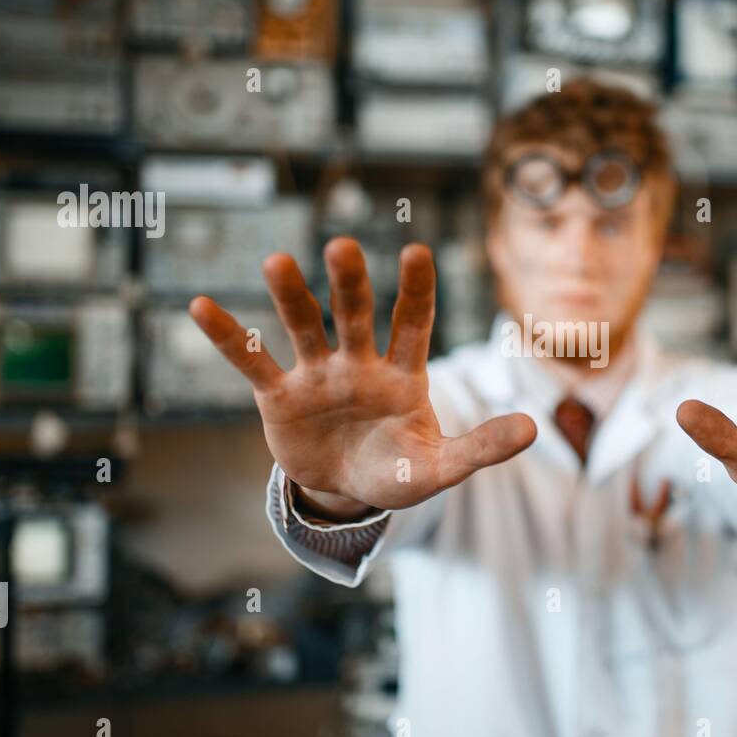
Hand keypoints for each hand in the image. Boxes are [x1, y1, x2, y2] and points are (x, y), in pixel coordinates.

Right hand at [189, 239, 536, 515]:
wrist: (347, 489)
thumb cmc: (398, 470)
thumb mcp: (440, 467)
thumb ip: (482, 448)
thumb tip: (535, 430)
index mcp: (403, 374)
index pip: (413, 323)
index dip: (414, 290)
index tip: (417, 252)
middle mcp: (359, 362)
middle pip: (355, 315)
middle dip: (349, 283)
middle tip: (342, 246)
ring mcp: (317, 374)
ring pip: (303, 327)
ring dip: (290, 297)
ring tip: (276, 263)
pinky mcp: (279, 395)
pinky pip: (253, 362)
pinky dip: (230, 337)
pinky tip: (201, 306)